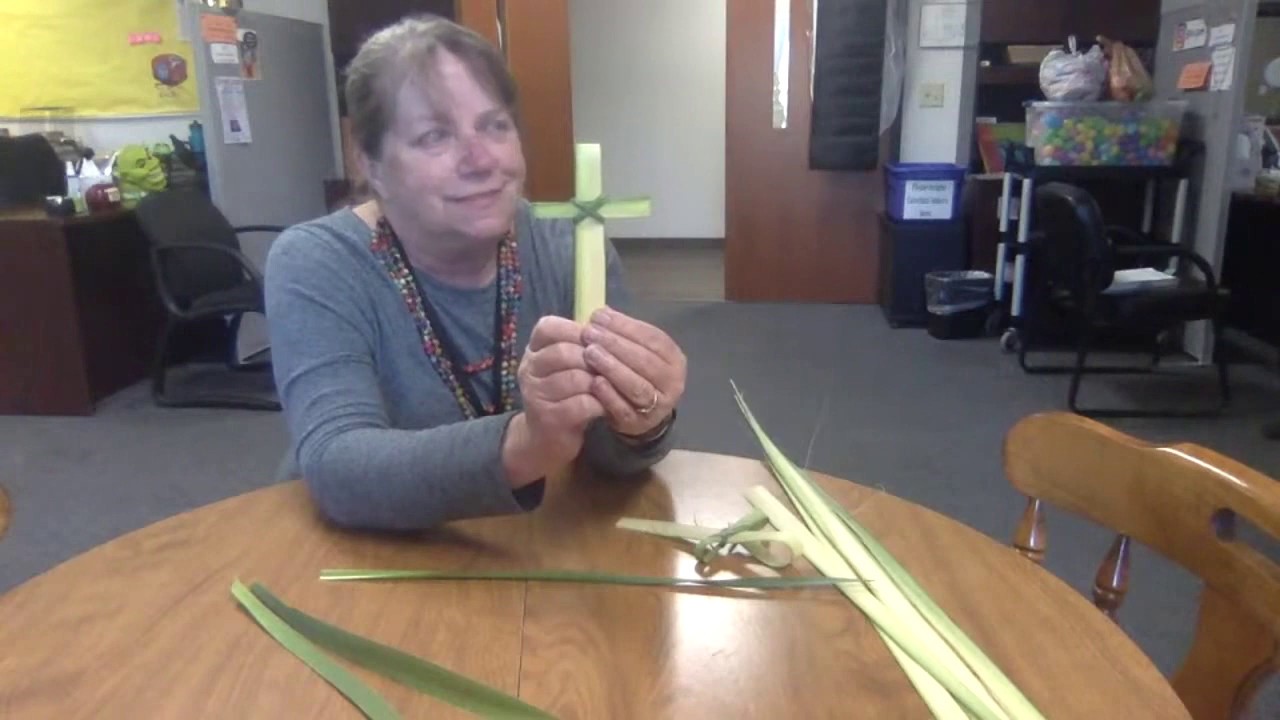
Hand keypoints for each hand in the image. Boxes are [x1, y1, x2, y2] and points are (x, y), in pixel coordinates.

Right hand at [503, 316, 604, 486]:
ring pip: (576, 378)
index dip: (577, 331)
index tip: (598, 340)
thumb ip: (579, 344)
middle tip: (614, 366)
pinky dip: (600, 403)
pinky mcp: (549, 418)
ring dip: (600, 381)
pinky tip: (607, 405)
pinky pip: (582, 404)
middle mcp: (529, 369)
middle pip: (565, 352)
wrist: (545, 439)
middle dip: (595, 358)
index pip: (548, 328)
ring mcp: (536, 394)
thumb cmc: (563, 394)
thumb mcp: (566, 365)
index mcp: (533, 350)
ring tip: (613, 385)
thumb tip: (608, 318)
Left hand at [581, 307, 685, 437]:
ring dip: (612, 367)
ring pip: (636, 385)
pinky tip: (594, 382)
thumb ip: (624, 334)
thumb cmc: (637, 374)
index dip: (625, 326)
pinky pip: (624, 408)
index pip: (653, 338)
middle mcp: (672, 382)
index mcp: (674, 359)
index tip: (600, 317)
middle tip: (590, 333)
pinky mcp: (639, 423)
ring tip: (589, 353)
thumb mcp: (637, 351)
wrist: (641, 415)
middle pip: (644, 361)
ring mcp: (658, 405)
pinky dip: (609, 395)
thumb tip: (602, 313)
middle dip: (615, 344)